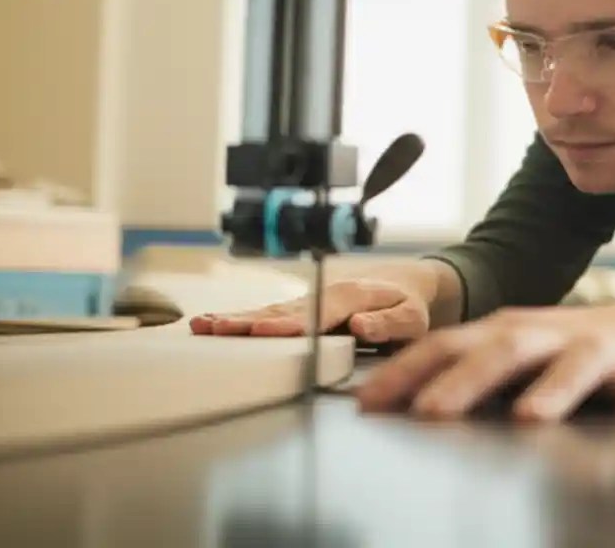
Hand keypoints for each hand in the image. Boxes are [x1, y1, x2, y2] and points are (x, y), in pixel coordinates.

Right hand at [188, 278, 429, 342]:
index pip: (315, 313)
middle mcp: (324, 293)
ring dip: (234, 318)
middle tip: (215, 329)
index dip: (289, 323)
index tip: (263, 331)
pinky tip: (212, 325)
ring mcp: (309, 299)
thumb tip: (360, 325)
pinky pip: (268, 312)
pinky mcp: (301, 308)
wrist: (407, 284)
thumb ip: (389, 324)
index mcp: (351, 295)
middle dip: (247, 321)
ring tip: (202, 326)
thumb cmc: (409, 305)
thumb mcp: (412, 318)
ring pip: (268, 310)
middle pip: (281, 311)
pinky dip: (239, 318)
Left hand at [355, 301, 614, 428]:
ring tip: (530, 417)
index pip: (448, 346)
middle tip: (431, 413)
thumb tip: (389, 405)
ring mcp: (607, 351)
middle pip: (506, 351)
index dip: (406, 372)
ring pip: (579, 365)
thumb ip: (467, 372)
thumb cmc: (580, 348)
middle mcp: (554, 336)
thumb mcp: (521, 351)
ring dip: (553, 389)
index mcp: (511, 333)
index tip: (367, 404)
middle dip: (466, 381)